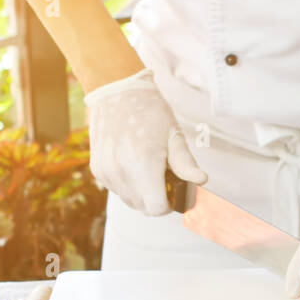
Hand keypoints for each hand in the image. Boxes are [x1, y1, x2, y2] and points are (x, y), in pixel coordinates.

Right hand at [84, 69, 205, 214]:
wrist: (116, 91)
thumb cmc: (149, 111)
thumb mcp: (173, 136)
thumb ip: (185, 163)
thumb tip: (202, 181)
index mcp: (143, 164)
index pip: (156, 208)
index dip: (168, 204)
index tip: (173, 190)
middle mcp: (121, 171)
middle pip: (142, 208)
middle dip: (156, 199)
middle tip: (163, 177)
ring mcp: (106, 172)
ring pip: (129, 201)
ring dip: (141, 193)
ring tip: (147, 167)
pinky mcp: (97, 169)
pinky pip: (117, 190)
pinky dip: (127, 184)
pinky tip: (133, 164)